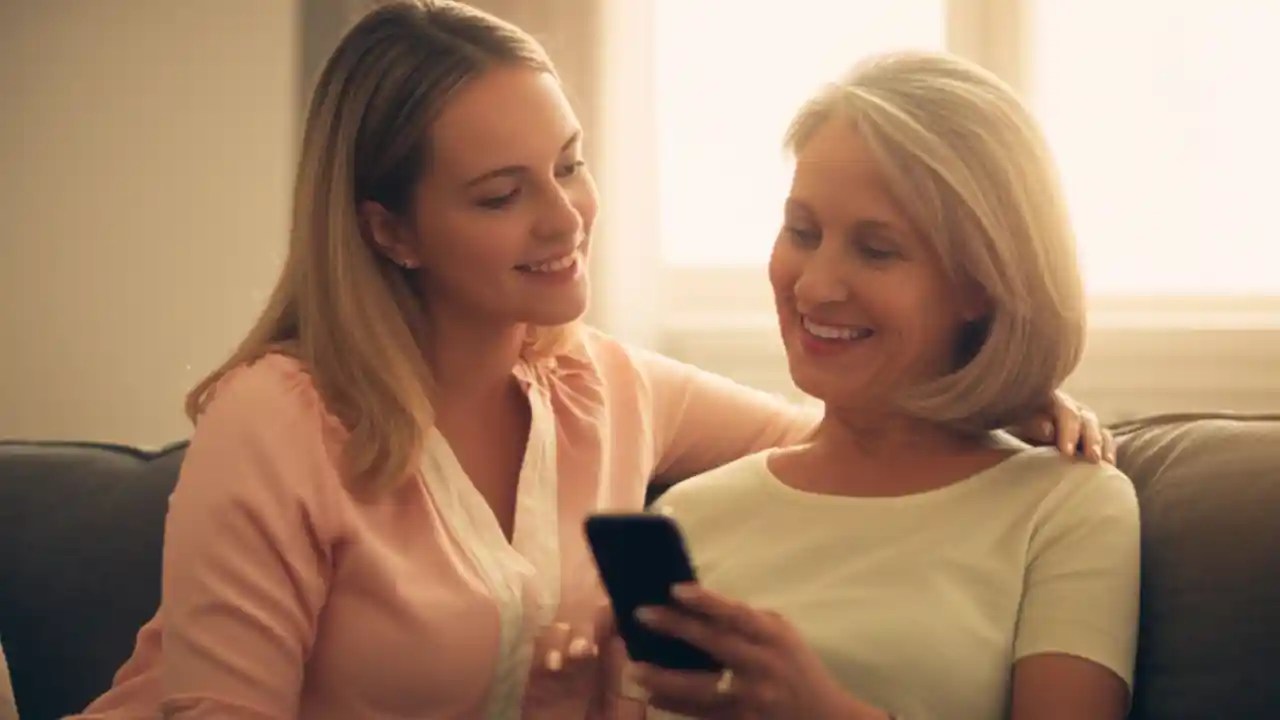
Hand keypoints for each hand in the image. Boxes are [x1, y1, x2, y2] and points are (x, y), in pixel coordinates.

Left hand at [630, 583, 882, 719]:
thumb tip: (699, 602)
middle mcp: (762, 666)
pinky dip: (675, 705)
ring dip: (665, 678)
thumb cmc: (797, 668)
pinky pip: (702, 714)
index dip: (706, 601)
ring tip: (635, 668)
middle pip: (714, 644)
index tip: (674, 589)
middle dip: (675, 628)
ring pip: (702, 688)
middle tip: (640, 614)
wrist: (824, 718)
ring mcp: (752, 698)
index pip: (736, 614)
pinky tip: (651, 696)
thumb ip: (747, 621)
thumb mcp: (782, 635)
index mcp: (773, 637)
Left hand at [1009, 390, 1114, 463]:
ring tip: (1104, 462)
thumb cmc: (1012, 418)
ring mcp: (1078, 416)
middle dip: (1089, 438)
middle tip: (1092, 458)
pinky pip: (1103, 436)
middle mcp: (1066, 405)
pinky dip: (1108, 448)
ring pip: (1095, 426)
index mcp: (1047, 398)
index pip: (1063, 409)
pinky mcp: (1086, 430)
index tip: (1067, 452)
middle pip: (1083, 417)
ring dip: (1100, 444)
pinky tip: (1110, 464)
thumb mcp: (1015, 418)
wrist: (1013, 418)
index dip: (1068, 429)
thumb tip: (1049, 430)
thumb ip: (1030, 421)